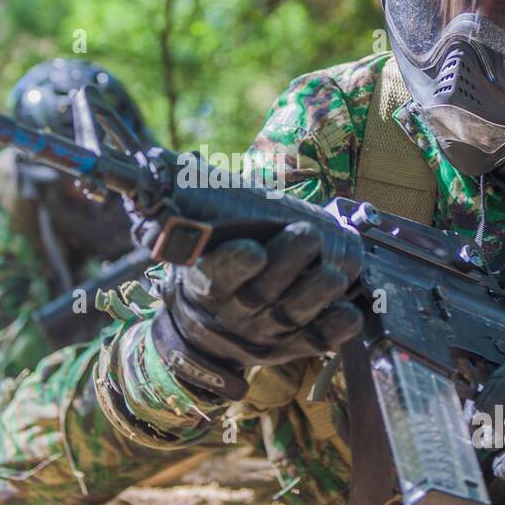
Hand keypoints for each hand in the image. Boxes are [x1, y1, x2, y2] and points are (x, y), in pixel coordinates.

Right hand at [150, 221, 361, 397]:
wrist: (214, 329)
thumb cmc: (214, 265)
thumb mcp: (192, 239)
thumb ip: (181, 202)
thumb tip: (154, 160)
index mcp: (205, 284)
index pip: (215, 277)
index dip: (234, 265)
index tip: (254, 250)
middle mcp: (235, 312)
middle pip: (260, 293)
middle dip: (287, 263)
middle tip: (308, 235)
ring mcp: (266, 331)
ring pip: (291, 315)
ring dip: (315, 293)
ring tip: (335, 273)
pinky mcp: (294, 345)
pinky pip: (316, 340)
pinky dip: (336, 329)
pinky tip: (350, 312)